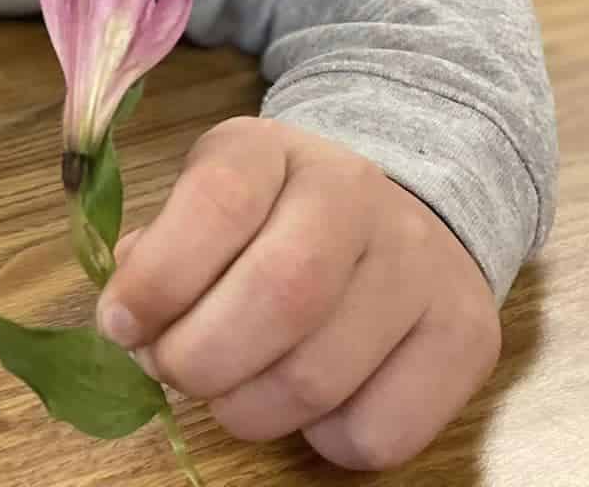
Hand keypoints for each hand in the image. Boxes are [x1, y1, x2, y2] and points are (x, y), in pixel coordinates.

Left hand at [95, 116, 500, 470]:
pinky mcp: (467, 338)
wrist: (405, 214)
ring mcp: (423, 266)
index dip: (157, 278)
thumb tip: (131, 319)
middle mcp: (358, 194)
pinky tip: (309, 404)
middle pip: (279, 295)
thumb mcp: (211, 201)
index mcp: (275, 148)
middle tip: (173, 371)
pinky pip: (375, 432)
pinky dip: (321, 440)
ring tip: (231, 390)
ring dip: (247, 410)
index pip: (219, 201)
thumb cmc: (276, 219)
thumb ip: (161, 249)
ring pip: (318, 379)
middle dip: (200, 359)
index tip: (121, 324)